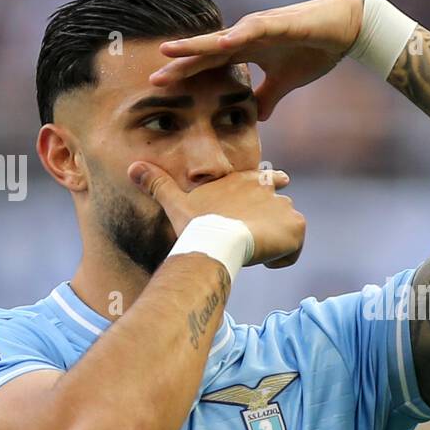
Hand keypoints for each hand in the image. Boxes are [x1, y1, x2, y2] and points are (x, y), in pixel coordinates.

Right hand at [129, 163, 305, 267]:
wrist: (216, 241)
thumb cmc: (196, 224)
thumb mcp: (176, 203)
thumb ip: (158, 185)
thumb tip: (132, 166)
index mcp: (245, 181)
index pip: (268, 178)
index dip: (273, 184)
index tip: (281, 184)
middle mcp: (269, 189)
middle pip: (282, 204)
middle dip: (275, 220)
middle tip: (262, 236)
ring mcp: (285, 207)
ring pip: (288, 226)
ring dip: (278, 240)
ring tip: (258, 254)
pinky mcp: (296, 227)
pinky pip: (295, 248)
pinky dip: (284, 258)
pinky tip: (265, 263)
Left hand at [149, 0, 363, 120]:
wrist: (345, 29)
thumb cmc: (315, 49)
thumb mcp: (286, 82)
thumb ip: (268, 96)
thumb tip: (255, 116)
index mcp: (247, 51)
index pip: (209, 65)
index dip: (185, 76)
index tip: (160, 90)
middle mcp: (246, 36)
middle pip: (206, 52)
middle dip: (180, 64)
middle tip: (153, 79)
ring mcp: (260, 27)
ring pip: (222, 37)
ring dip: (196, 45)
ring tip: (170, 51)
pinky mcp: (280, 23)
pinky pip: (254, 30)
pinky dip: (238, 36)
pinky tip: (222, 42)